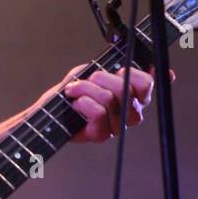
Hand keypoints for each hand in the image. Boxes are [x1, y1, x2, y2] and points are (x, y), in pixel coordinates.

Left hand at [45, 63, 166, 142]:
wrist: (50, 110)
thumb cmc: (73, 91)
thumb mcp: (92, 72)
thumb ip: (112, 66)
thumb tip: (137, 63)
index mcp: (133, 97)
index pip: (147, 84)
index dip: (133, 73)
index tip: (118, 70)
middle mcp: (129, 113)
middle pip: (127, 90)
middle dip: (102, 78)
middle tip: (90, 78)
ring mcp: (117, 126)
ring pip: (110, 99)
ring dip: (87, 89)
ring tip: (75, 90)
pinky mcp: (103, 135)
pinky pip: (99, 113)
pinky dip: (83, 103)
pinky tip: (76, 104)